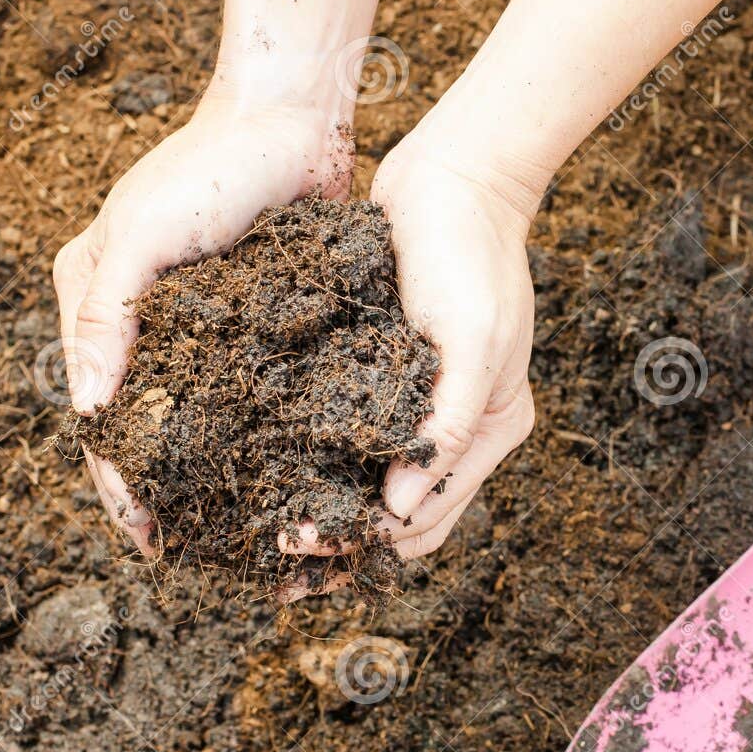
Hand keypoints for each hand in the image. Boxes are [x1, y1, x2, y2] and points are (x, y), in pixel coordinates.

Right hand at [52, 98, 351, 551]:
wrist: (290, 121)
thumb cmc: (209, 168)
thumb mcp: (144, 235)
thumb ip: (106, 315)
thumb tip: (84, 411)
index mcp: (92, 303)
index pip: (95, 413)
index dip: (116, 480)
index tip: (145, 536)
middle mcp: (136, 325)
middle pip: (138, 430)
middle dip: (155, 494)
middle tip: (184, 556)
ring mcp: (193, 330)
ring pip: (188, 424)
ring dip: (199, 478)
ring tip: (223, 536)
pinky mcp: (248, 329)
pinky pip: (237, 399)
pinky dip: (243, 442)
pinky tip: (262, 482)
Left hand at [283, 132, 538, 566]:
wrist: (454, 180)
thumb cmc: (470, 256)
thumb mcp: (472, 341)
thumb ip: (447, 427)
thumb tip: (399, 512)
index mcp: (490, 433)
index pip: (426, 520)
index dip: (364, 544)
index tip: (298, 544)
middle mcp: (455, 432)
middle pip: (395, 522)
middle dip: (340, 550)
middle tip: (273, 571)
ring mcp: (418, 406)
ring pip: (368, 491)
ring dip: (324, 518)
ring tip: (262, 545)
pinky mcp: (382, 377)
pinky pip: (347, 441)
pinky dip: (315, 468)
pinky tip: (268, 480)